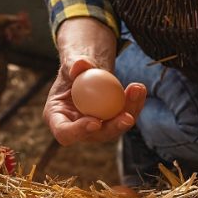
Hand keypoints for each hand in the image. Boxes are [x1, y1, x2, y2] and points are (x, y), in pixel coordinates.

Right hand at [43, 17, 147, 145]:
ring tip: (137, 88)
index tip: (96, 122)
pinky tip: (139, 88)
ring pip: (115, 127)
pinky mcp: (111, 121)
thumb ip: (73, 64)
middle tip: (127, 116)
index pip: (65, 133)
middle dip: (113, 127)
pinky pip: (124, 115)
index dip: (79, 131)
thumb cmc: (73, 66)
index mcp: (57, 117)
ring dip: (130, 111)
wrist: (86, 69)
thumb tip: (80, 65)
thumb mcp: (70, 62)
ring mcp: (95, 127)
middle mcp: (77, 127)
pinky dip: (134, 103)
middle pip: (95, 135)